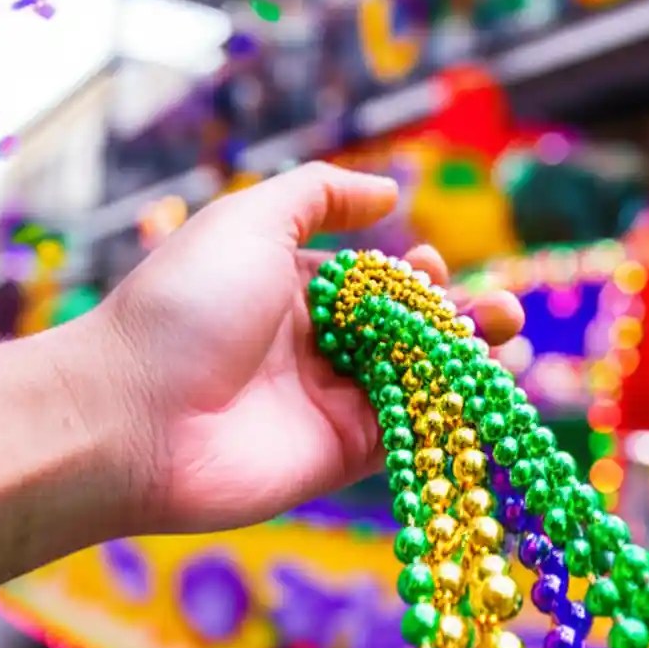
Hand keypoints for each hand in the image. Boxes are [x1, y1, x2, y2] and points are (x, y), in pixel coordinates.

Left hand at [79, 163, 523, 533]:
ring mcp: (329, 402)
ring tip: (515, 338)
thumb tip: (386, 192)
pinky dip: (455, 409)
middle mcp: (315, 346)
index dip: (414, 275)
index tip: (435, 269)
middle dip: (460, 316)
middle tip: (504, 310)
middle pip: (407, 330)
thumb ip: (318, 194)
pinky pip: (411, 429)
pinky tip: (496, 385)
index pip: (374, 282)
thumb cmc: (186, 306)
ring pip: (419, 378)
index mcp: (293, 291)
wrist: (134, 415)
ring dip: (471, 359)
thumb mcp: (249, 220)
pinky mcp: (341, 454)